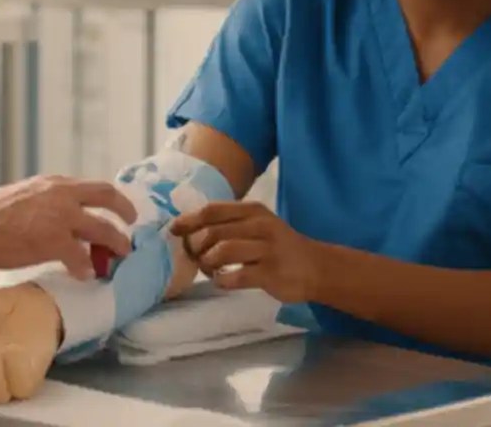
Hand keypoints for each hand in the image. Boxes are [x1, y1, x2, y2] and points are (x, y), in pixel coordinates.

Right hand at [0, 175, 137, 279]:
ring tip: (120, 256)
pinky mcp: (53, 241)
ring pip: (103, 228)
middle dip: (125, 210)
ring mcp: (60, 217)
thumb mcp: (22, 199)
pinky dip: (86, 268)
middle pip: (107, 196)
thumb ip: (44, 205)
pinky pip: (81, 258)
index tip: (115, 210)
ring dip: (116, 243)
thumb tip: (56, 220)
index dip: (109, 199)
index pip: (91, 186)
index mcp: (52, 183)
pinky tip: (84, 276)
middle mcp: (61, 194)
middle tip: (131, 226)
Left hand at [169, 201, 317, 303]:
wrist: (316, 267)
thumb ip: (229, 224)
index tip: (174, 230)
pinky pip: (236, 276)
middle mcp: (259, 226)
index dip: (189, 220)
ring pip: (222, 251)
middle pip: (213, 231)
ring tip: (209, 269)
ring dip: (207, 262)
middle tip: (194, 257)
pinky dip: (222, 280)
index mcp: (252, 210)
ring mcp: (266, 250)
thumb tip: (189, 230)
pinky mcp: (270, 274)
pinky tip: (222, 281)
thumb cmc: (278, 245)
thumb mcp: (257, 225)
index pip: (212, 210)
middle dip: (195, 246)